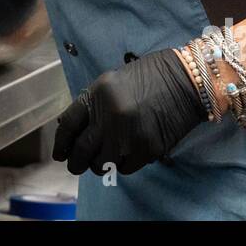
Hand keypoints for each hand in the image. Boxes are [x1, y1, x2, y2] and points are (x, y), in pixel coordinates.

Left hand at [52, 48, 204, 175]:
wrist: (185, 81)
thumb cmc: (147, 78)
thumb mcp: (110, 83)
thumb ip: (91, 105)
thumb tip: (68, 130)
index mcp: (97, 95)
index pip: (68, 126)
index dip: (60, 143)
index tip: (60, 154)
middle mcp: (109, 117)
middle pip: (81, 151)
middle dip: (76, 162)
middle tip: (77, 165)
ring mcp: (128, 135)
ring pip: (101, 164)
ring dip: (100, 165)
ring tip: (105, 159)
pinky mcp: (146, 150)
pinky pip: (124, 168)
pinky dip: (122, 165)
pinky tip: (126, 154)